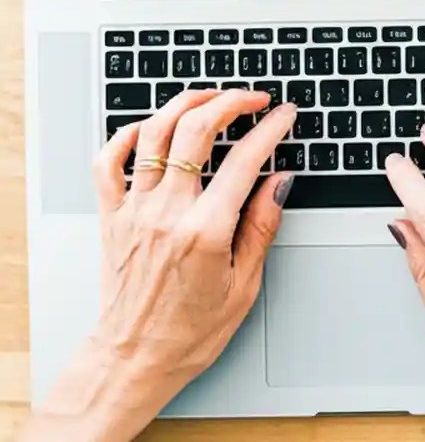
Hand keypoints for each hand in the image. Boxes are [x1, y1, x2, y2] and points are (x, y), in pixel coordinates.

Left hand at [22, 90, 297, 441]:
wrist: (135, 357)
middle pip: (195, 131)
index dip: (270, 129)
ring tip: (210, 98)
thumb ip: (262, 225)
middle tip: (253, 99)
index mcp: (204, 230)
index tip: (284, 116)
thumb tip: (279, 181)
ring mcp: (135, 211)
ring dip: (185, 105)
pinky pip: (110, 160)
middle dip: (230, 102)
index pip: (244, 160)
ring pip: (154, 134)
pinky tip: (152, 127)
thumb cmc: (189, 332)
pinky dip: (129, 134)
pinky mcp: (113, 216)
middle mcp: (166, 213)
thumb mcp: (244, 283)